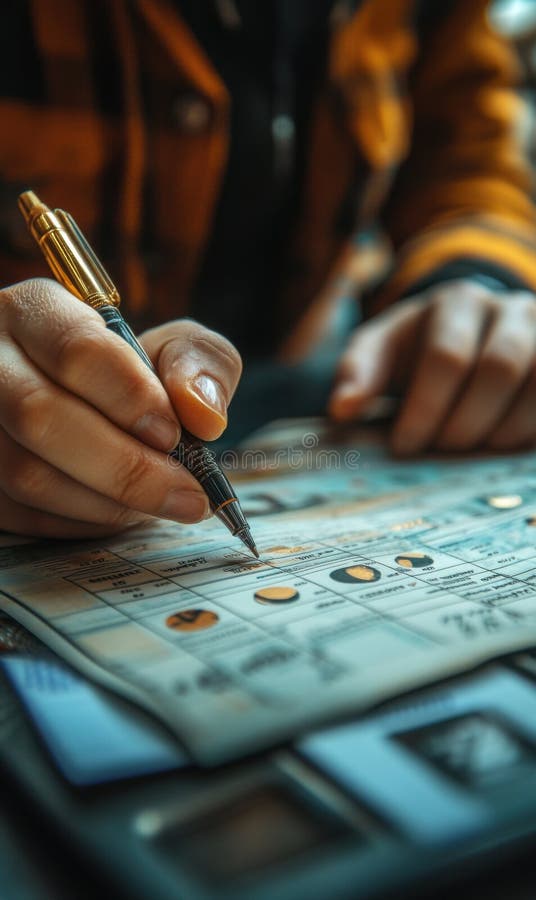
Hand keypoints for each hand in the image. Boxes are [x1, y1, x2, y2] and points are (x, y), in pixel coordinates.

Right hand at [0, 279, 241, 537]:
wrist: (92, 406)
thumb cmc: (134, 374)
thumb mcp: (175, 349)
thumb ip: (200, 365)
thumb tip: (204, 415)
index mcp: (36, 311)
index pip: (75, 349)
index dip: (130, 398)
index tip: (174, 434)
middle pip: (40, 416)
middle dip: (126, 466)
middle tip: (186, 491)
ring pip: (26, 473)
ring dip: (107, 502)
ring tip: (160, 502)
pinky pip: (22, 514)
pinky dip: (82, 523)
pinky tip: (121, 511)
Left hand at [329, 279, 535, 453]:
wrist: (473, 335)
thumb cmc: (419, 350)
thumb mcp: (381, 352)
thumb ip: (358, 374)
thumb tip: (342, 408)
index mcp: (455, 303)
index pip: (446, 356)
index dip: (425, 407)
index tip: (404, 446)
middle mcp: (509, 308)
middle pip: (499, 367)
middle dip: (465, 422)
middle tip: (441, 452)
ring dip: (504, 430)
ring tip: (474, 452)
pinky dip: (531, 430)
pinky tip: (505, 446)